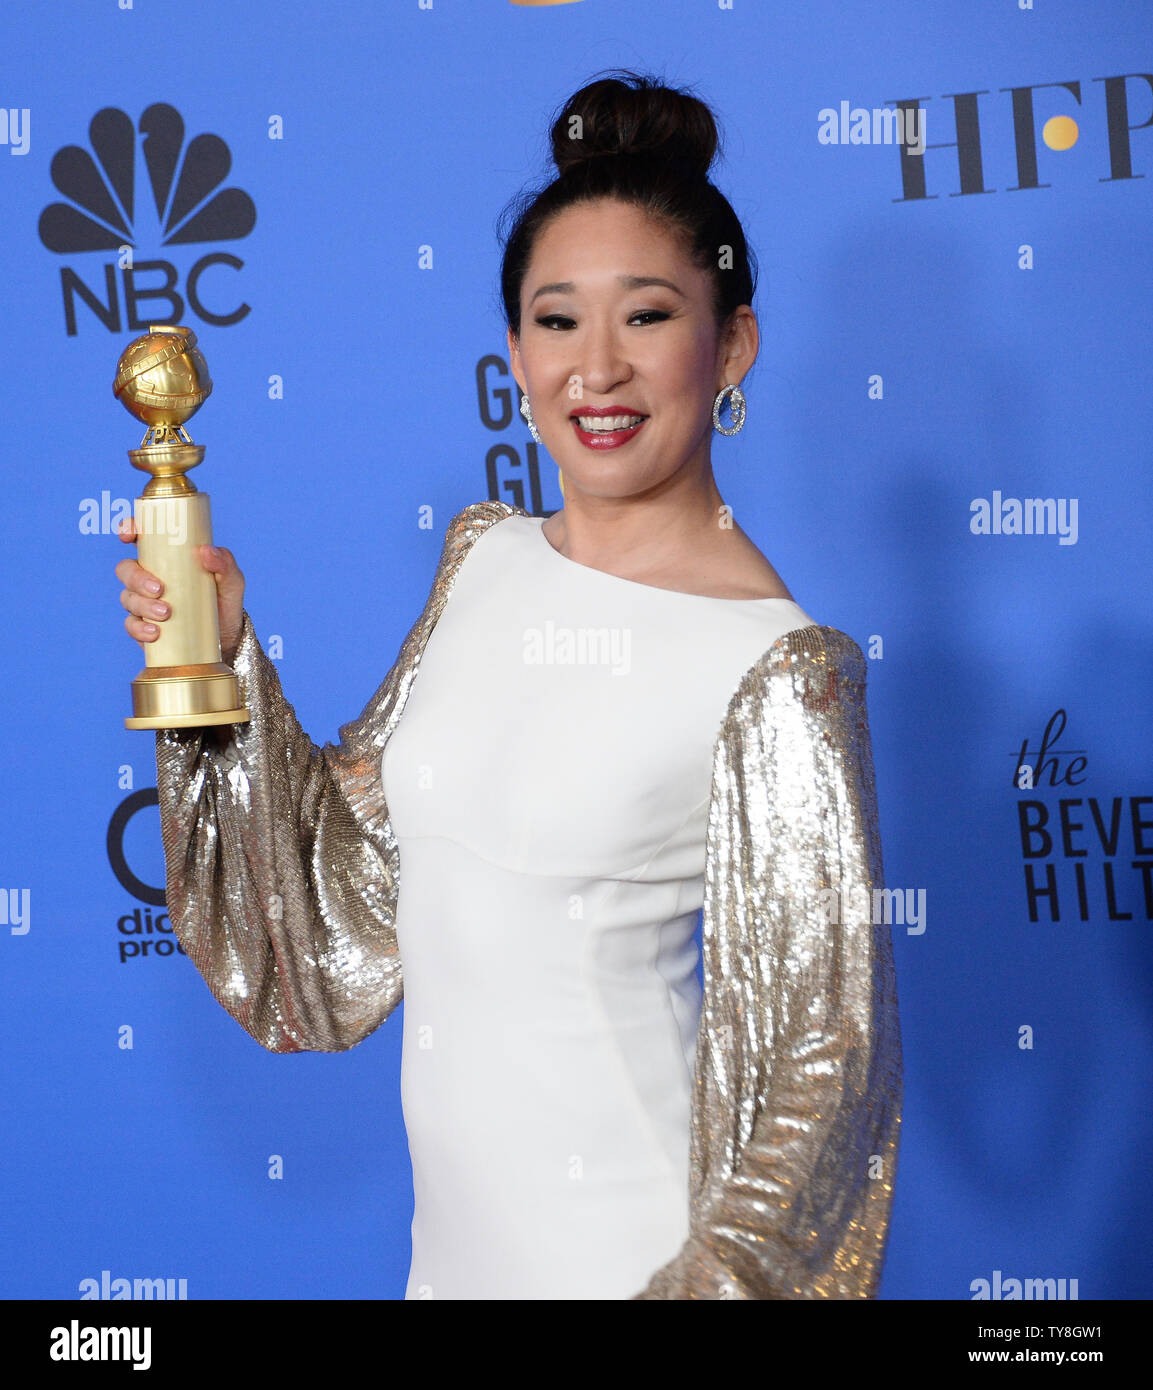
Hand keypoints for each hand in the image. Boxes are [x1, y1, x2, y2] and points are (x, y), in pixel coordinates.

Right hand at [115, 516, 245, 665]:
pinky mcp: (144, 626)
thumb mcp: (232, 580)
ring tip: (166, 613)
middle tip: (160, 590)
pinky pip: (131, 625)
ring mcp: (144, 602)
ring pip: (128, 598)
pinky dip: (139, 628)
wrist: (227, 636)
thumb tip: (206, 551)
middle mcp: (149, 577)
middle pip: (126, 570)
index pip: (141, 539)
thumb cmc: (225, 600)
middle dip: (137, 578)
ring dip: (143, 605)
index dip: (129, 531)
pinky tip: (154, 633)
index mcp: (167, 558)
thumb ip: (224, 563)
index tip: (128, 535)